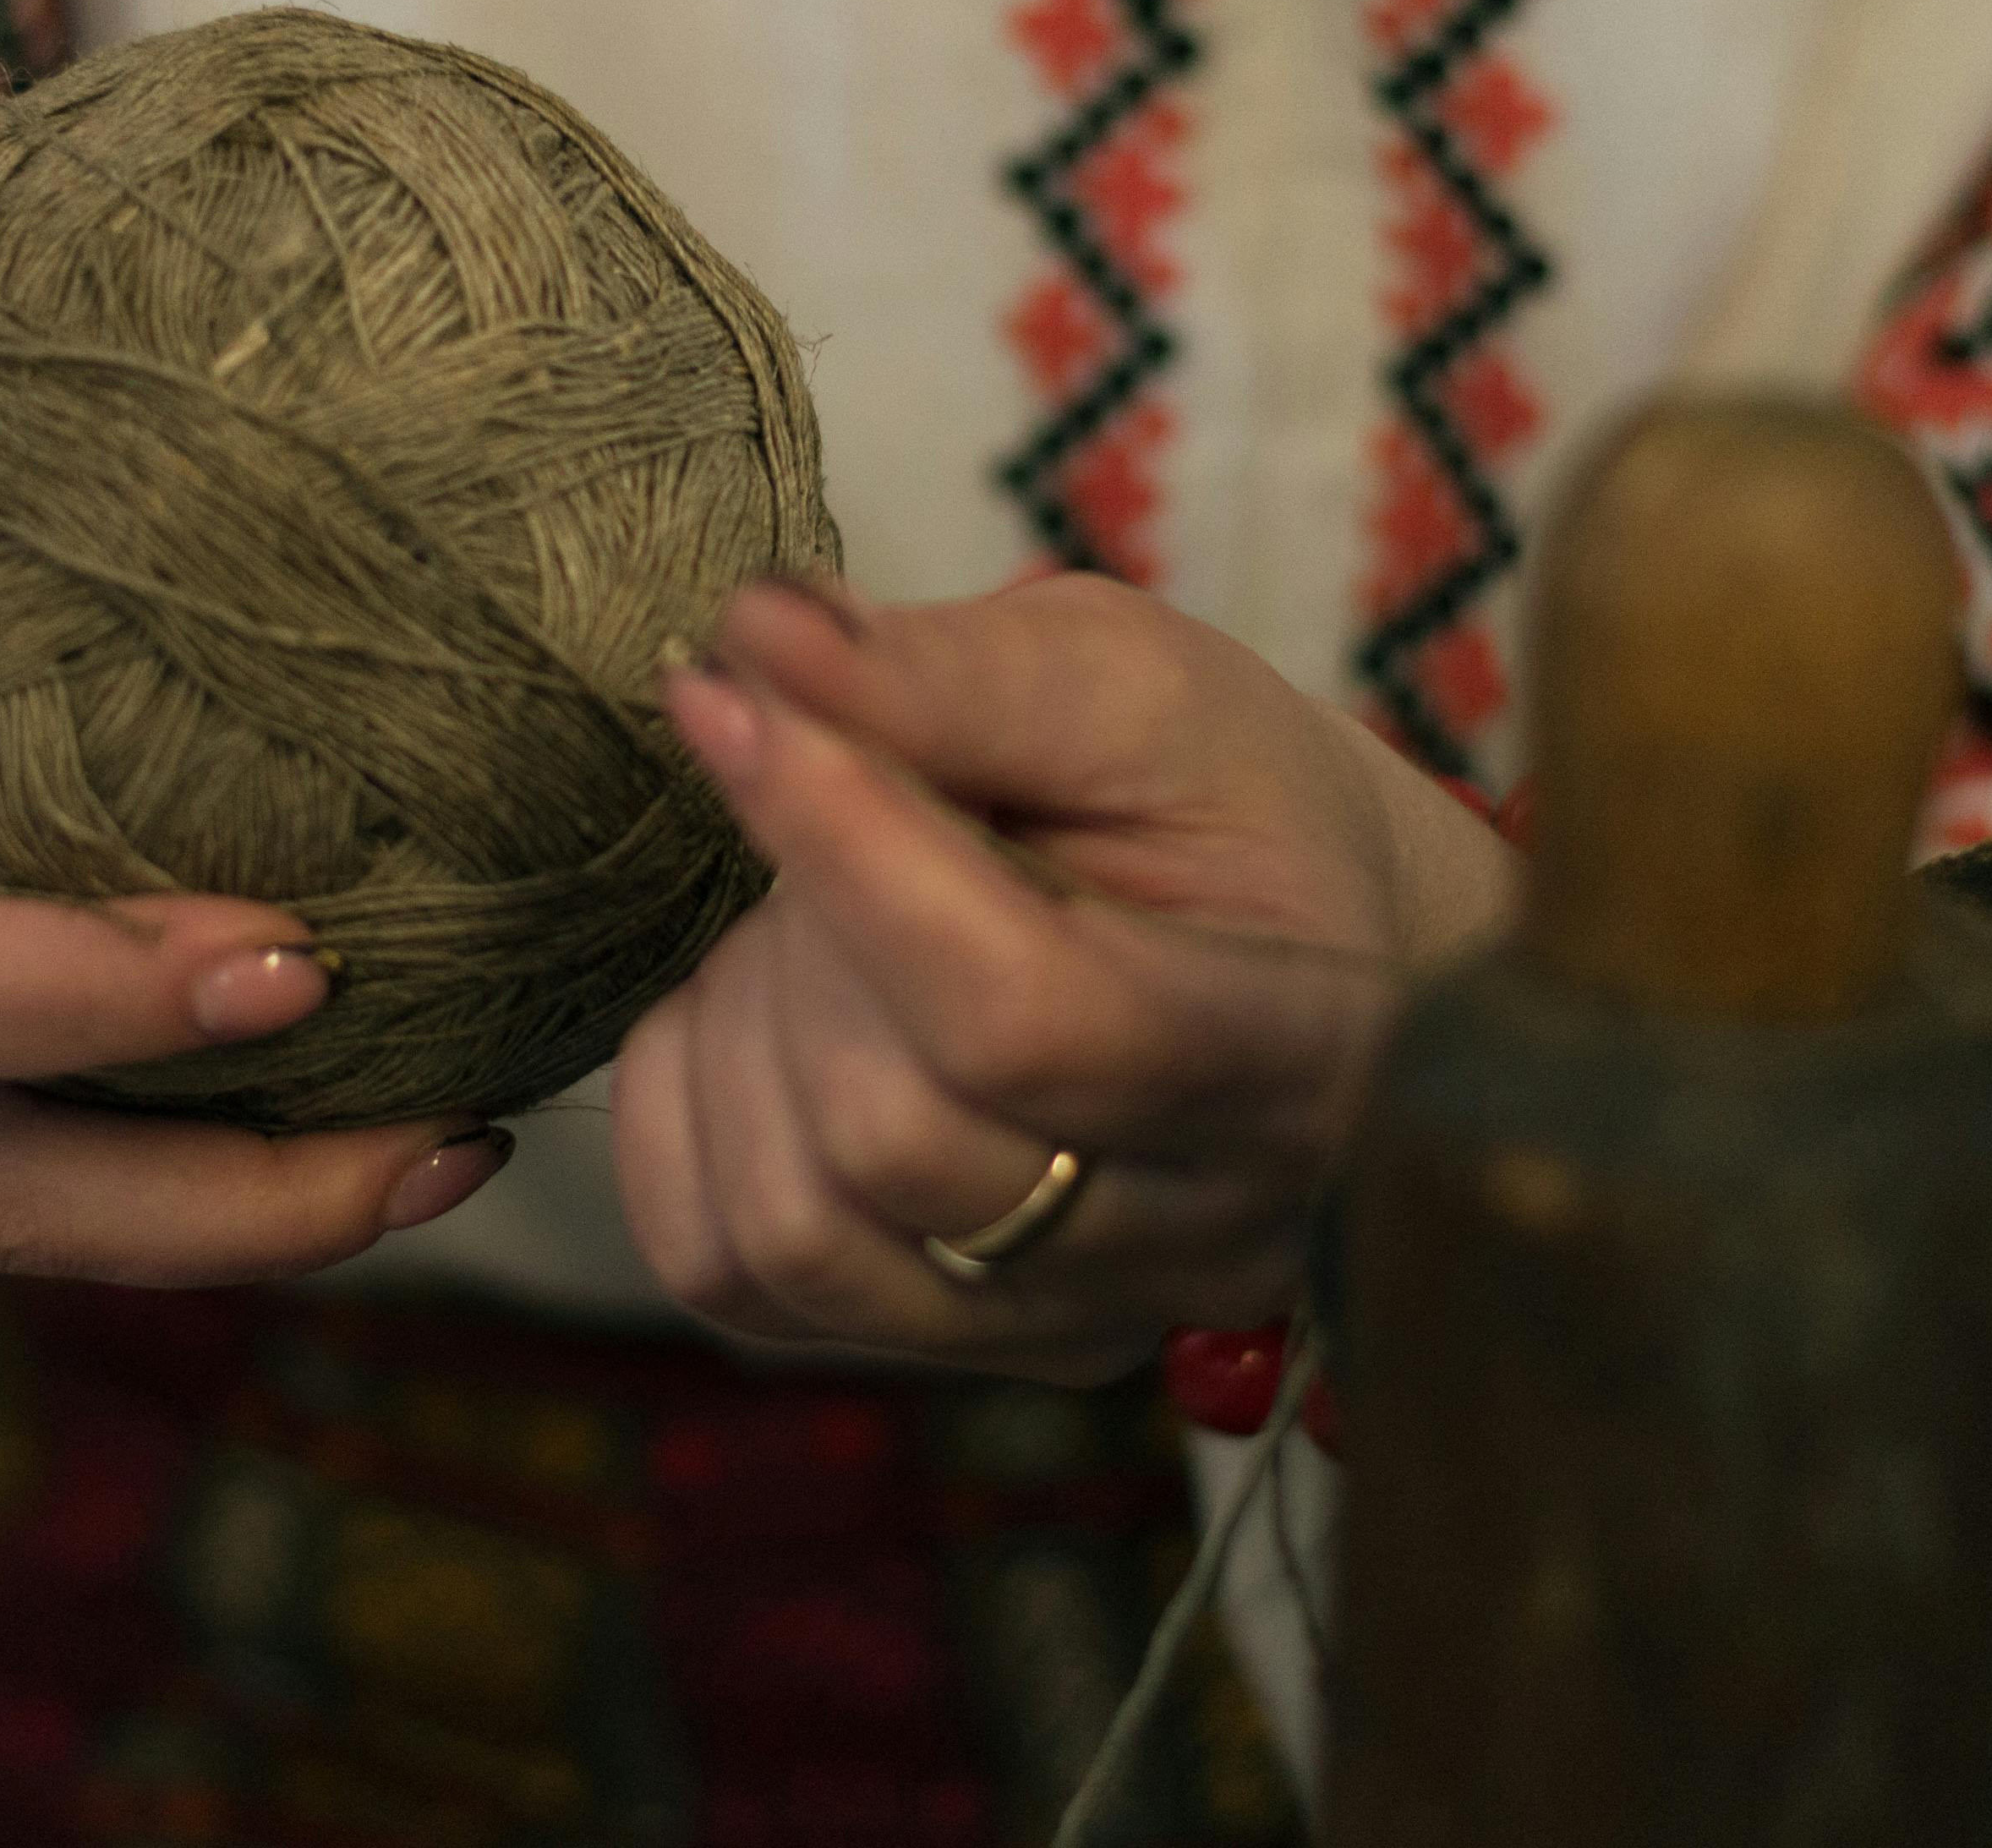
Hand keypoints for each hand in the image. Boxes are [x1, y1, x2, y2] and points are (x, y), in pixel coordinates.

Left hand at [612, 574, 1516, 1382]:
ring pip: (793, 1227)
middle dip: (802, 936)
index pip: (1027, 1016)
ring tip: (815, 922)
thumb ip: (956, 671)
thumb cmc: (1222, 802)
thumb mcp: (1132, 681)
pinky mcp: (949, 1349)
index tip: (738, 710)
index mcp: (1300, 1048)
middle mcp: (1204, 1236)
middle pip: (890, 1134)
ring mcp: (1076, 1323)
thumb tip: (755, 641)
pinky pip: (723, 1272)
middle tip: (837, 812)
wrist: (1295, 948)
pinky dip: (691, 1122)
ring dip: (742, 1035)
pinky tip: (769, 1018)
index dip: (847, 856)